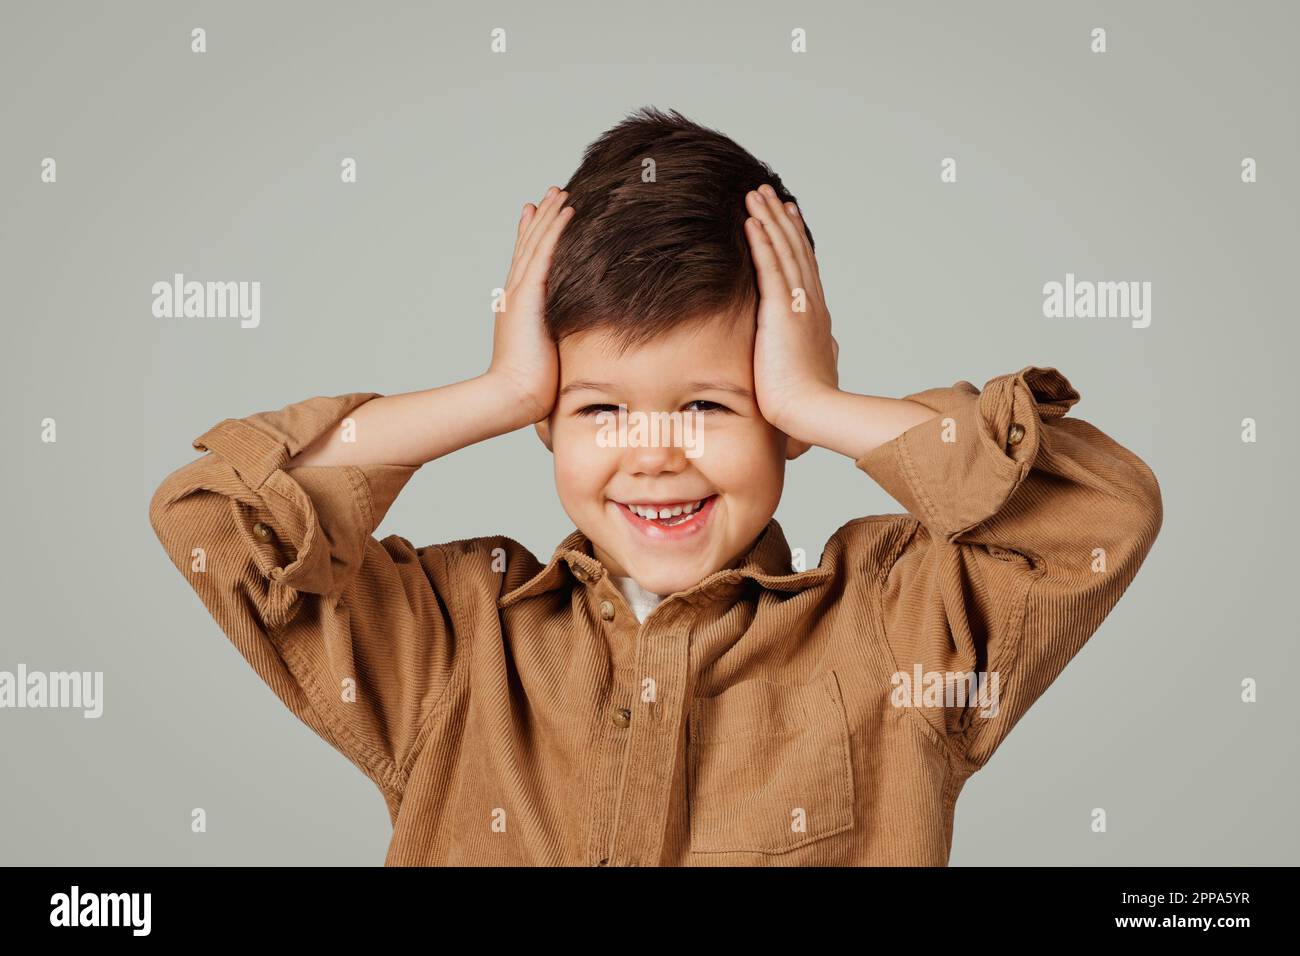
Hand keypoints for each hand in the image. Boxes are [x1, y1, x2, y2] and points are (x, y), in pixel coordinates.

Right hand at [487, 186, 573, 424]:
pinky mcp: (528, 296)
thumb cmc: (533, 388)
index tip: (539, 214)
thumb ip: (555, 340)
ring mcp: (520, 293)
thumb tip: (569, 342)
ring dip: (550, 216)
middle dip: (541, 218)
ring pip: (536, 244)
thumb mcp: (548, 354)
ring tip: (562, 193)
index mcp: (519, 308)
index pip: (527, 264)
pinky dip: (554, 230)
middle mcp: (516, 295)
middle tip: (552, 193)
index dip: (532, 237)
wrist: (513, 397)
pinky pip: (545, 254)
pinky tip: (566, 211)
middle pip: (529, 246)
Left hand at [743, 184, 839, 436]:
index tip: (787, 217)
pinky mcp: (782, 310)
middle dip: (781, 220)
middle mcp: (810, 303)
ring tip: (754, 194)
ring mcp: (798, 304)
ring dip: (769, 219)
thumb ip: (816, 354)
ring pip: (783, 251)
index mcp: (814, 316)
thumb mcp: (813, 370)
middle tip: (769, 193)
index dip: (795, 240)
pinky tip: (751, 220)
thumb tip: (827, 351)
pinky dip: (762, 241)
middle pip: (795, 250)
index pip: (803, 269)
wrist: (809, 411)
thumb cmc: (806, 402)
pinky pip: (770, 267)